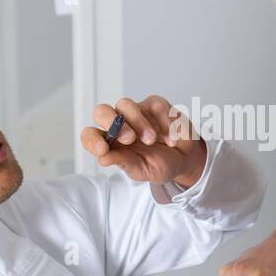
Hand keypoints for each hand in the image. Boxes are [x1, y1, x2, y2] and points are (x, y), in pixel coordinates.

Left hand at [81, 95, 206, 188]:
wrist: (184, 159)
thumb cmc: (158, 164)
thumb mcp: (141, 170)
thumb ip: (123, 163)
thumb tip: (102, 158)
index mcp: (110, 142)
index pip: (90, 135)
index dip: (92, 140)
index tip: (102, 150)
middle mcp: (119, 124)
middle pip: (102, 111)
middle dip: (112, 123)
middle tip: (129, 139)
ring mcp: (136, 112)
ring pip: (126, 104)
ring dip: (138, 122)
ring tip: (152, 140)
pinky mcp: (155, 105)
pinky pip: (155, 106)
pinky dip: (164, 124)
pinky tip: (171, 139)